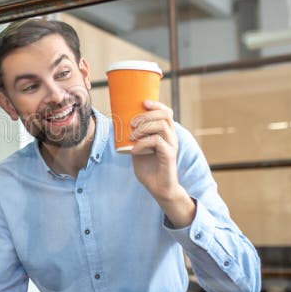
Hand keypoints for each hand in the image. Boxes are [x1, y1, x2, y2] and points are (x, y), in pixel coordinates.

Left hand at [130, 100, 194, 225]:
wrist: (158, 188)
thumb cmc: (148, 168)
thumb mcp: (137, 149)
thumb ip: (133, 138)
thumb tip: (118, 125)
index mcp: (165, 133)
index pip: (166, 112)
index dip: (156, 105)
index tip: (143, 102)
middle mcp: (171, 137)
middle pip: (165, 116)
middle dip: (146, 115)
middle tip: (132, 123)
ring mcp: (171, 146)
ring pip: (162, 126)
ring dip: (144, 128)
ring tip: (132, 136)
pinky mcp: (169, 156)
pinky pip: (157, 142)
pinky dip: (143, 144)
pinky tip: (134, 150)